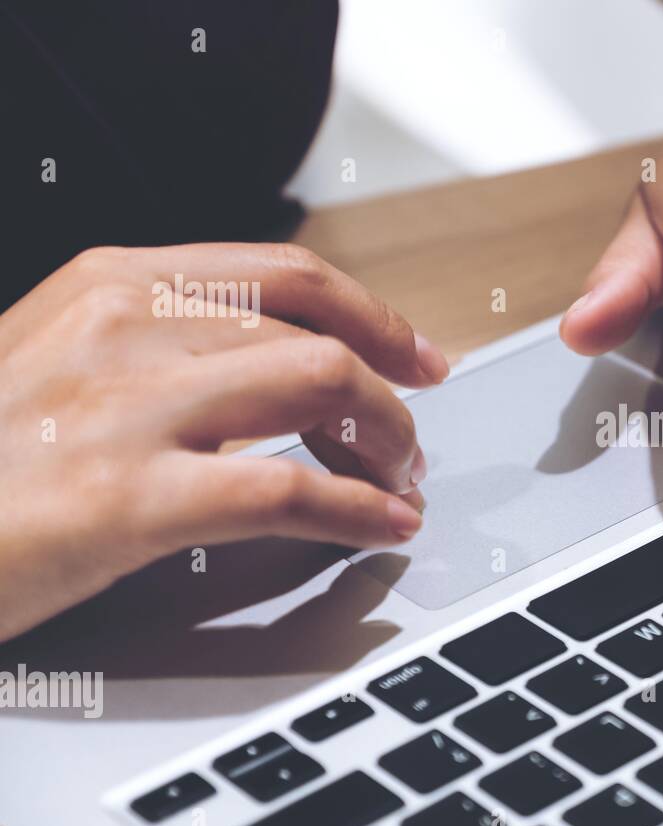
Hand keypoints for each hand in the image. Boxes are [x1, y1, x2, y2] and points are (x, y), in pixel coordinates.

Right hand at [0, 243, 446, 640]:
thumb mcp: (60, 357)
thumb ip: (161, 341)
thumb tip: (279, 360)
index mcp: (115, 281)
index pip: (289, 274)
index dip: (376, 316)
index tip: (418, 356)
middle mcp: (127, 325)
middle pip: (322, 334)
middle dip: (392, 392)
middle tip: (411, 442)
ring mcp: (126, 407)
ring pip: (323, 391)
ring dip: (387, 444)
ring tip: (400, 485)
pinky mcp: (129, 496)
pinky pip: (290, 491)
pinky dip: (359, 511)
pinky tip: (383, 529)